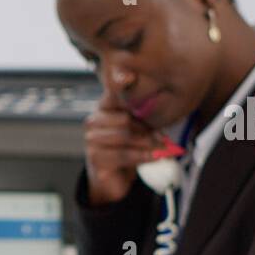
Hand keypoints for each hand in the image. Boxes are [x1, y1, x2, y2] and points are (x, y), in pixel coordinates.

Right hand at [83, 89, 162, 204]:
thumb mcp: (140, 127)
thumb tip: (161, 131)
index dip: (119, 80)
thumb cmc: (129, 146)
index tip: (130, 77)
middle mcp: (93, 120)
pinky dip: (143, 156)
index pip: (111, 88)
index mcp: (105, 105)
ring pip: (125, 137)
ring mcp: (91, 140)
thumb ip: (147, 121)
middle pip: (124, 119)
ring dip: (147, 144)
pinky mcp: (95, 158)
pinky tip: (156, 157)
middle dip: (146, 130)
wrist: (115, 177)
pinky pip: (124, 155)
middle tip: (163, 138)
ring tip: (163, 149)